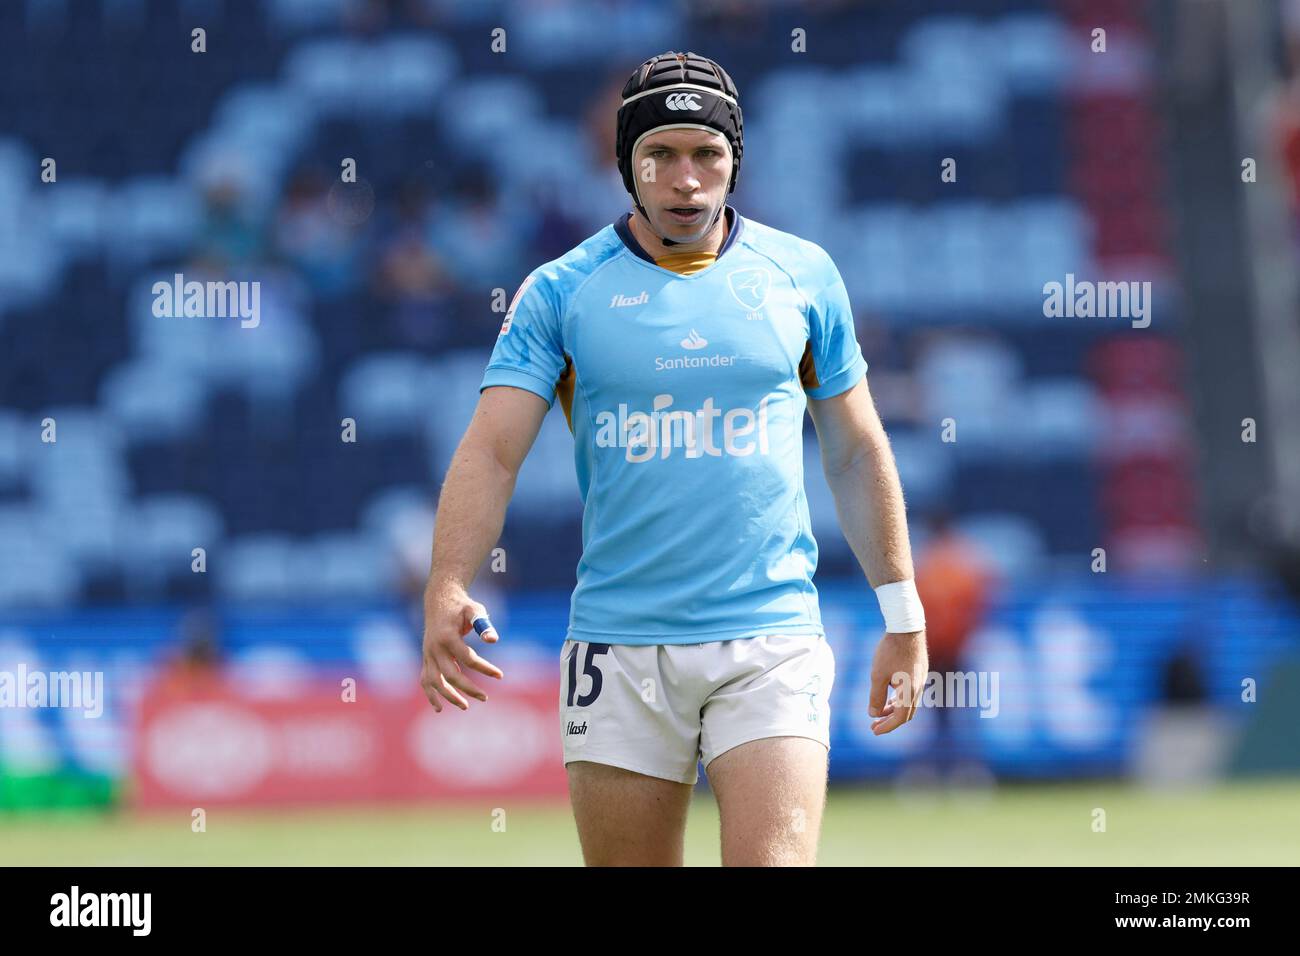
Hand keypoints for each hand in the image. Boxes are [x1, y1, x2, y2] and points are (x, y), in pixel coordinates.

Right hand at [420, 584, 503, 711]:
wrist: (439, 600)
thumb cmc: (461, 606)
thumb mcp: (474, 610)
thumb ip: (483, 624)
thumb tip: (493, 640)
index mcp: (448, 637)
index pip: (468, 658)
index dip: (485, 668)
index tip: (500, 675)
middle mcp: (435, 648)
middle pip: (450, 675)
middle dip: (468, 688)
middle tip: (485, 698)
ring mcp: (428, 655)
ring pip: (435, 682)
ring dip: (449, 696)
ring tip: (466, 706)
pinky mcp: (426, 658)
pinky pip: (425, 680)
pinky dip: (430, 695)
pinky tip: (439, 709)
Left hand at [867, 630, 927, 734]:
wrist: (906, 627)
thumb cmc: (890, 650)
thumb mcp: (877, 674)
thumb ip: (876, 696)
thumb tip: (873, 714)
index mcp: (910, 691)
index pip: (900, 718)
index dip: (887, 726)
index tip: (874, 731)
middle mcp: (919, 688)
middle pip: (906, 714)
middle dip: (890, 721)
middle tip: (874, 725)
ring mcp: (921, 680)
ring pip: (909, 703)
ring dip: (894, 710)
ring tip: (879, 713)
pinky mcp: (919, 672)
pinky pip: (910, 693)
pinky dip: (899, 700)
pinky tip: (889, 697)